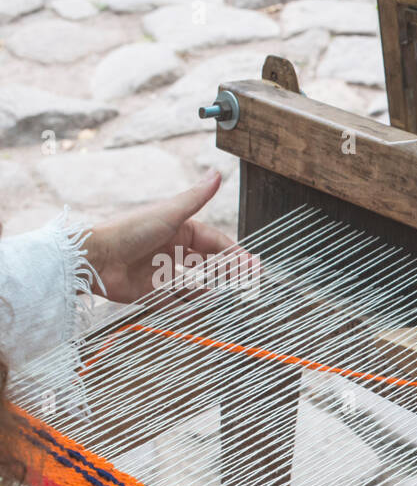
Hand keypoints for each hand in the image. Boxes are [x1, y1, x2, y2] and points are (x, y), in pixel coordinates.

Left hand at [83, 170, 241, 303]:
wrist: (94, 258)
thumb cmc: (130, 231)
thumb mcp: (169, 213)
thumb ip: (196, 197)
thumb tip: (218, 174)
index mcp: (179, 230)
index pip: (215, 242)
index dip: (235, 254)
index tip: (253, 267)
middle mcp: (172, 250)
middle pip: (208, 263)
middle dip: (228, 272)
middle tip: (248, 283)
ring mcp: (162, 272)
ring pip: (194, 283)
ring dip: (211, 290)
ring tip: (230, 298)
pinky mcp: (150, 292)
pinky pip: (175, 303)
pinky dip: (189, 308)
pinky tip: (204, 312)